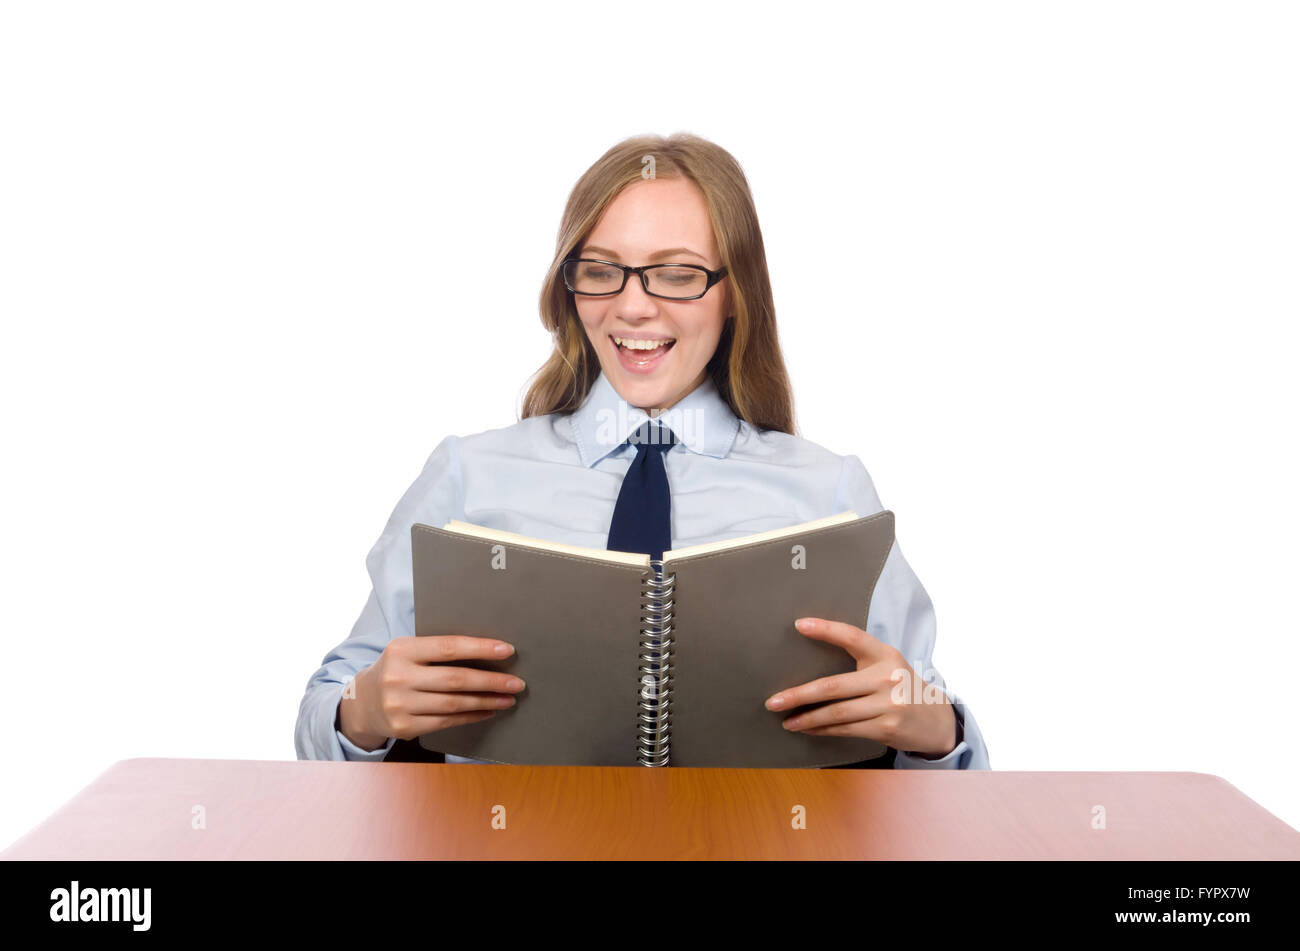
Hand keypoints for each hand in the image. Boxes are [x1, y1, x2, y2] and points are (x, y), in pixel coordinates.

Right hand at [338, 635, 526, 750]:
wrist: (361, 703)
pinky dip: (472, 716)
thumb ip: (438, 651)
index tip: (507, 651)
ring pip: (454, 704)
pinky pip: (447, 721)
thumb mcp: (408, 652)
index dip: (481, 648)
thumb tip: (488, 652)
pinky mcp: (404, 727)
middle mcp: (398, 677)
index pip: (449, 647)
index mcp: (402, 649)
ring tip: (508, 698)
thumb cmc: (396, 670)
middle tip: (517, 683)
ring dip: (487, 701)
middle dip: (491, 681)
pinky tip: (488, 711)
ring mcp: (399, 704)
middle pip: (456, 679)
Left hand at [763, 617, 957, 757]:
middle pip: (833, 685)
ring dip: (807, 718)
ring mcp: (888, 704)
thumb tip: (811, 662)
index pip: (853, 637)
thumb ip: (861, 660)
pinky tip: (807, 728)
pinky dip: (822, 729)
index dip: (826, 629)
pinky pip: (846, 728)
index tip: (800, 625)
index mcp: (885, 654)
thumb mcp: (889, 665)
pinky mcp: (887, 727)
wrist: (936, 720)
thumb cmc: (901, 688)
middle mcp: (887, 677)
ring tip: (785, 719)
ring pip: (837, 712)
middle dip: (799, 695)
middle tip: (773, 701)